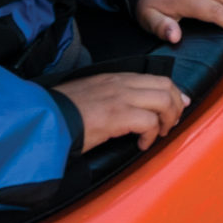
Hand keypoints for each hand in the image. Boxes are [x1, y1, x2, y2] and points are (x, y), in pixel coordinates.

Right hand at [52, 73, 190, 151]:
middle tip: (171, 124)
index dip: (173, 93)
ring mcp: (120, 97)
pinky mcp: (116, 115)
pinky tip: (141, 145)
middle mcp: (121, 83)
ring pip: (163, 101)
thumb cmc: (63, 111)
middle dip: (176, 106)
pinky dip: (151, 135)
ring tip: (159, 135)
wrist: (44, 118)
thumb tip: (131, 110)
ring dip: (167, 120)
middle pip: (165, 86)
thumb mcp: (92, 95)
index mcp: (115, 78)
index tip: (178, 105)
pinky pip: (149, 122)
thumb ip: (113, 96)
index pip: (156, 78)